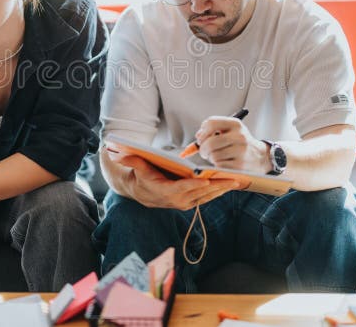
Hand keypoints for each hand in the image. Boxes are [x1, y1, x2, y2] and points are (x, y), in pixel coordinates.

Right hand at [112, 154, 238, 209]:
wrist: (141, 192)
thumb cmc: (141, 176)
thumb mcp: (136, 167)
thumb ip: (131, 160)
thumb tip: (118, 153)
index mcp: (165, 192)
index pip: (182, 188)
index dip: (194, 185)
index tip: (206, 180)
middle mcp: (178, 200)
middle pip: (200, 193)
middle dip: (217, 186)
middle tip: (232, 179)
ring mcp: (186, 202)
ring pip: (207, 196)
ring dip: (222, 190)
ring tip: (237, 181)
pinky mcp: (192, 202)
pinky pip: (208, 197)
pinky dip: (220, 191)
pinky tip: (231, 184)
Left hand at [196, 116, 268, 171]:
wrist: (261, 156)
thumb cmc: (240, 143)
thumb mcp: (230, 131)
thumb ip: (212, 132)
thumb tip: (195, 140)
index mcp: (235, 124)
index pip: (211, 123)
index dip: (202, 132)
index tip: (200, 138)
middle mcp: (239, 136)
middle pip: (210, 142)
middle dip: (202, 149)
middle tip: (204, 151)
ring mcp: (241, 151)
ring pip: (213, 155)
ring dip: (211, 158)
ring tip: (217, 156)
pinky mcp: (240, 165)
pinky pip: (219, 165)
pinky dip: (217, 165)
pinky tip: (223, 162)